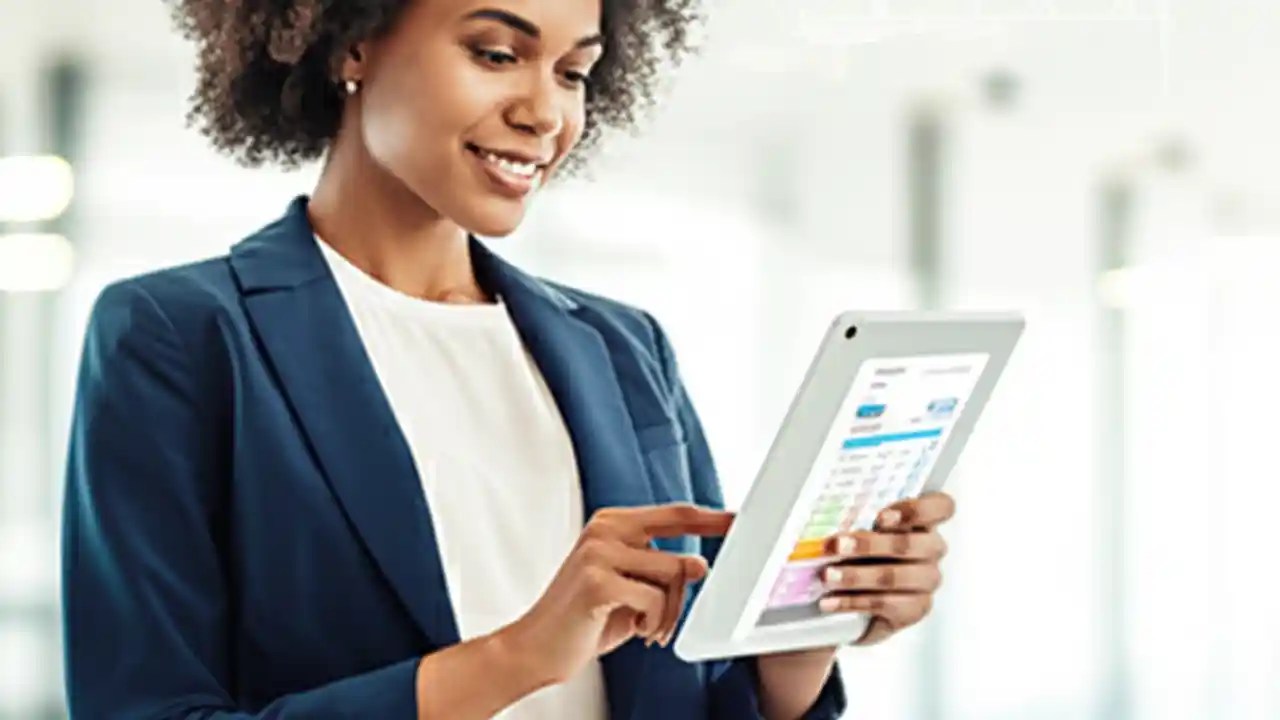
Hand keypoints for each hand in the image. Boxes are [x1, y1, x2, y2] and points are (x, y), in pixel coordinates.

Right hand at [497, 503, 733, 685]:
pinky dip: (653, 623)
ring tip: (647, 630)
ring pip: (671, 577)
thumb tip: (700, 565)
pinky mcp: (597, 579)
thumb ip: (662, 572)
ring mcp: (599, 551)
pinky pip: (655, 599)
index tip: (739, 521)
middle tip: (663, 622)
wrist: (535, 648)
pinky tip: (634, 632)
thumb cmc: (584, 620)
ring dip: (668, 614)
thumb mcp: (632, 591)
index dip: (711, 519)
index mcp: (612, 523)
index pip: (675, 514)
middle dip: (682, 594)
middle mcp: (605, 529)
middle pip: (680, 552)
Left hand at [817, 492, 955, 645]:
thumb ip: (856, 519)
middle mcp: (931, 549)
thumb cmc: (860, 551)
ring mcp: (927, 580)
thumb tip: (827, 514)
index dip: (917, 509)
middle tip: (836, 546)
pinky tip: (829, 601)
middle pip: (910, 544)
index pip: (941, 507)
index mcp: (923, 521)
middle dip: (869, 545)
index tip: (882, 517)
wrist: (859, 598)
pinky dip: (852, 602)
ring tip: (827, 576)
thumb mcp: (859, 529)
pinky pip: (885, 604)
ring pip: (895, 577)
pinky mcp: (915, 609)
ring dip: (856, 576)